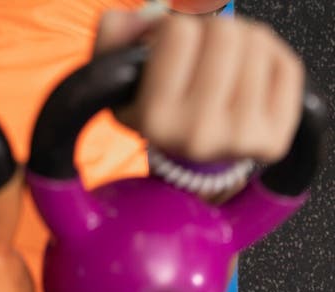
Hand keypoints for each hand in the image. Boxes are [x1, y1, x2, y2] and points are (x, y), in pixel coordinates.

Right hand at [94, 9, 304, 162]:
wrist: (189, 159)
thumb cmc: (160, 109)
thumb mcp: (123, 78)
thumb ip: (114, 38)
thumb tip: (140, 22)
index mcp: (156, 120)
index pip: (179, 31)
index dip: (174, 27)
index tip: (171, 48)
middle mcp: (197, 135)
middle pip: (224, 32)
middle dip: (212, 29)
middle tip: (203, 52)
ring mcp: (239, 139)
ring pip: (257, 42)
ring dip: (242, 41)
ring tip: (225, 65)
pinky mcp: (273, 138)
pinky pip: (286, 65)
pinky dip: (270, 60)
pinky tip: (248, 77)